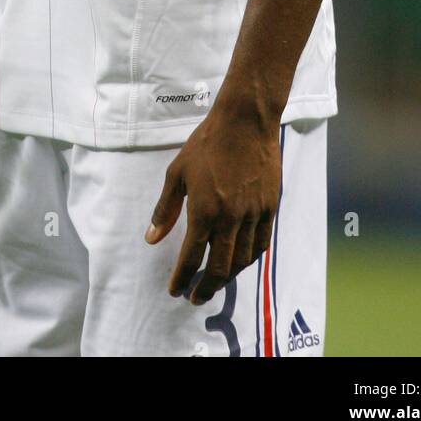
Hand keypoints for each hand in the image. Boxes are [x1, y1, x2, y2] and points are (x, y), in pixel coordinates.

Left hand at [145, 104, 280, 303]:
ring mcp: (253, 214)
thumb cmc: (206, 143)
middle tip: (195, 298)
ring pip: (241, 260)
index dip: (182, 279)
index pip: (191, 257)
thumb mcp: (177, 173)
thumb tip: (151, 238)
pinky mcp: (269, 208)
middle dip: (205, 289)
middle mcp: (230, 218)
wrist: (245, 122)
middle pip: (219, 269)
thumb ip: (165, 210)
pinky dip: (248, 259)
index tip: (175, 291)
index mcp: (203, 210)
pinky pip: (260, 244)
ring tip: (215, 281)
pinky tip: (239, 261)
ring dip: (227, 277)